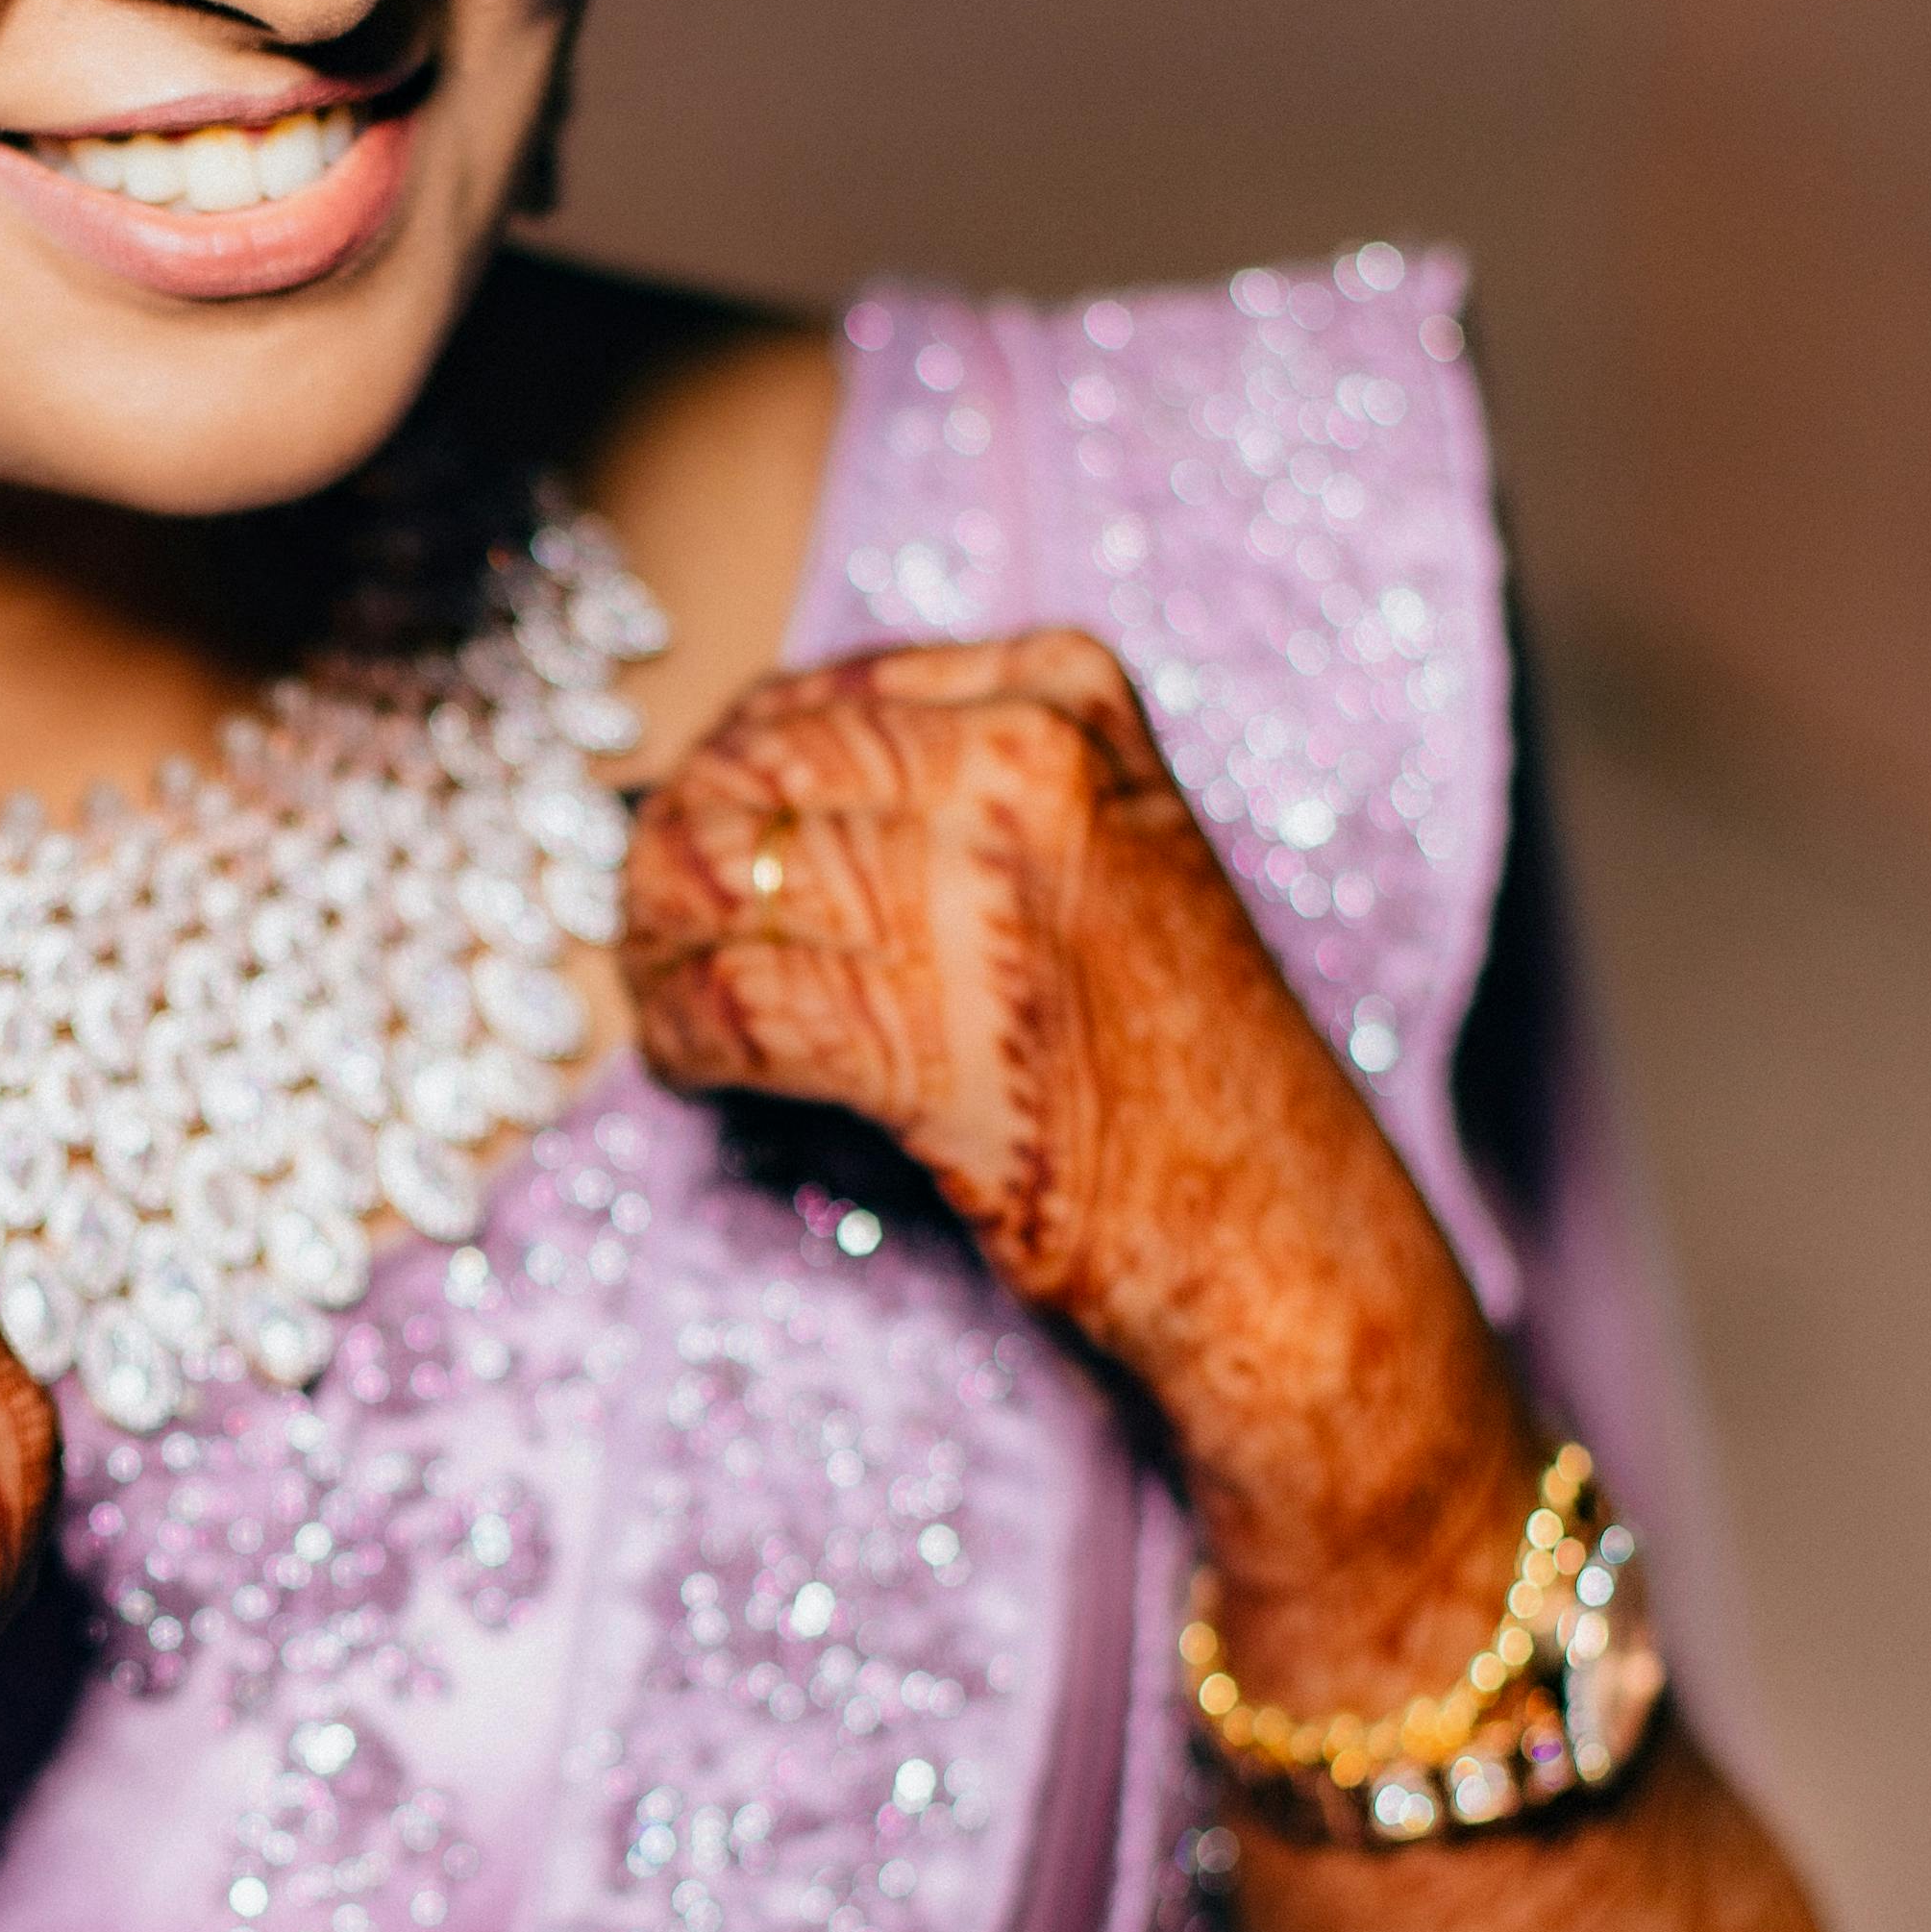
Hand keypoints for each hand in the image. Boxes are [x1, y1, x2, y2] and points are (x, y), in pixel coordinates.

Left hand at [619, 632, 1531, 1678]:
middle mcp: (1025, 764)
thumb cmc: (1177, 1067)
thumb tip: (724, 789)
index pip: (816, 700)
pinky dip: (680, 1041)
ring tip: (661, 1005)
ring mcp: (984, 890)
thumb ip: (951, 792)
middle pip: (753, 777)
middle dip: (669, 860)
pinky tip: (688, 1072)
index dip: (723, 778)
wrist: (1283, 1236)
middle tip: (646, 934)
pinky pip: (733, 1005)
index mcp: (1064, 695)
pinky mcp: (936, 1027)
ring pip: (724, 885)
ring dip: (657, 956)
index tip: (692, 843)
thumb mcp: (1096, 858)